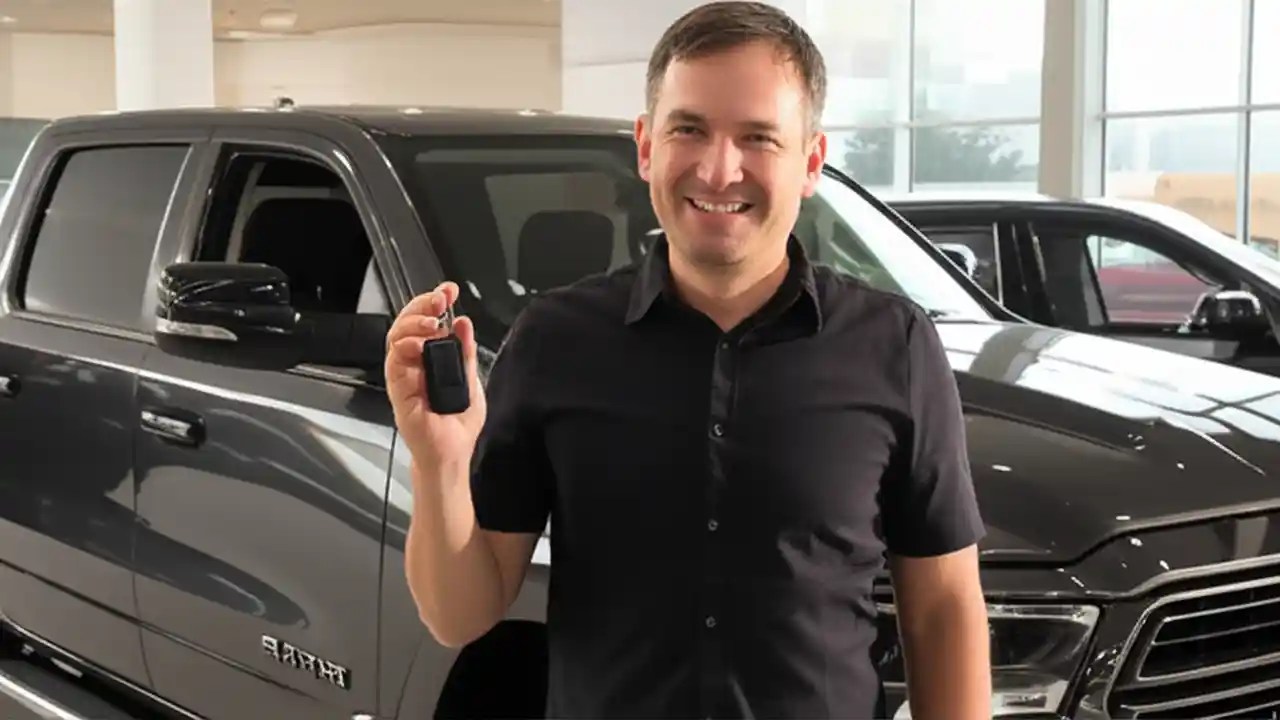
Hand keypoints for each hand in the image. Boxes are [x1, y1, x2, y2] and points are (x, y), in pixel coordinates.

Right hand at [385, 282, 486, 466]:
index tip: (448, 291)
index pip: (427, 324)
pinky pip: (393, 363)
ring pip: (396, 338)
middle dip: (422, 305)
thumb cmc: (457, 425)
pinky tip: (418, 344)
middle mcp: (415, 365)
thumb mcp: (471, 382)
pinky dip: (403, 349)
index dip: (433, 304)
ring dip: (412, 324)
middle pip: (408, 325)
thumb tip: (463, 323)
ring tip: (431, 322)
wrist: (451, 454)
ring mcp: (404, 377)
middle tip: (438, 299)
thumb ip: (466, 354)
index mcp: (432, 360)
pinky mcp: (398, 391)